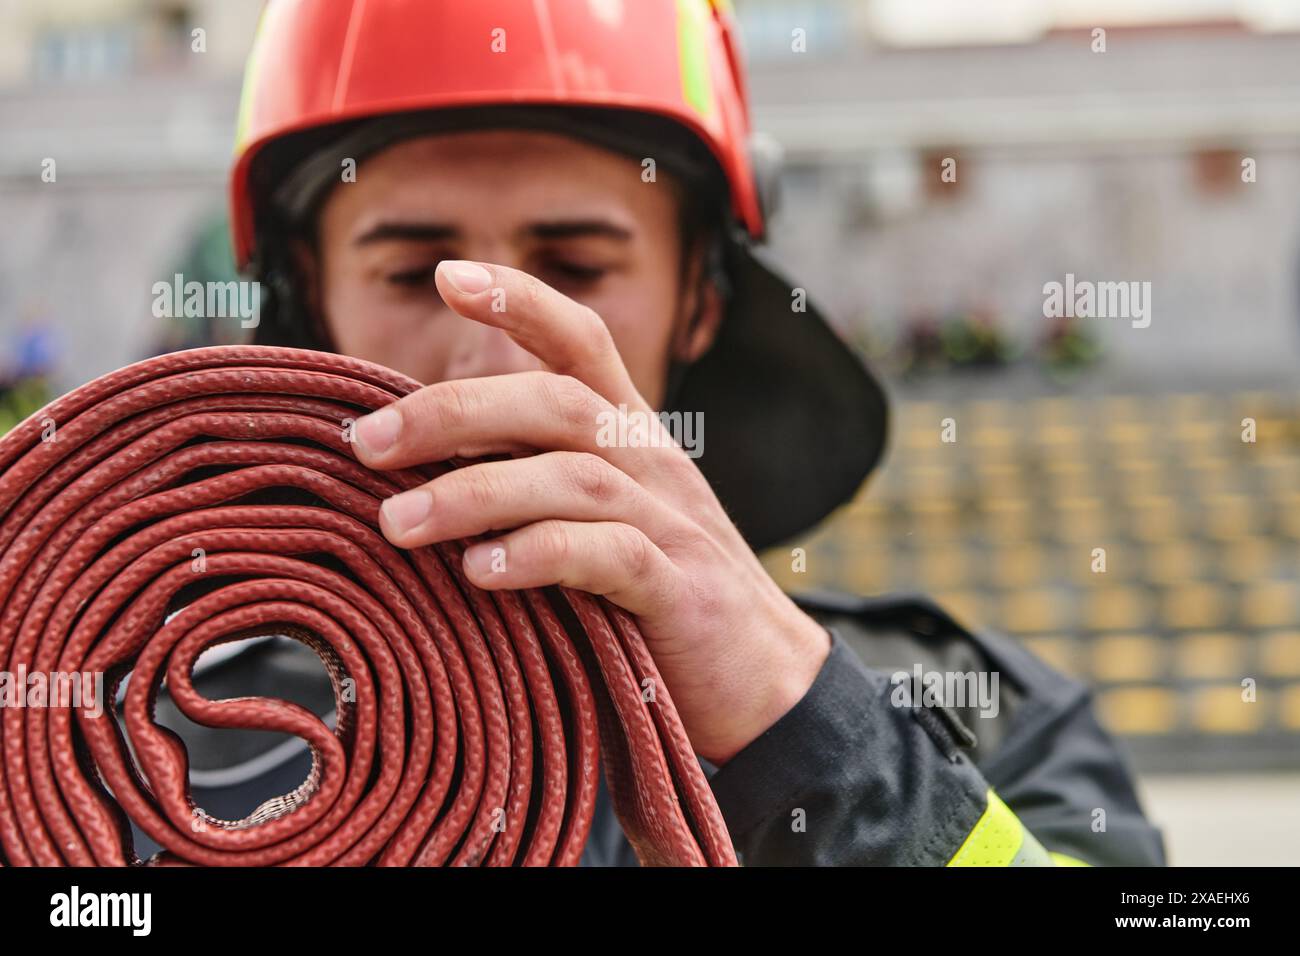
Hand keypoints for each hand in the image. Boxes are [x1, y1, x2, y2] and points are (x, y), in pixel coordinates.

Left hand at [351, 260, 830, 764]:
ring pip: (571, 476)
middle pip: (556, 402)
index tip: (450, 275)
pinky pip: (609, 555)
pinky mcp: (681, 593)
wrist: (769, 681)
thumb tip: (416, 481)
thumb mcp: (606, 526)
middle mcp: (654, 466)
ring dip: (474, 494)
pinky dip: (539, 554)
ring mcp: (673, 526)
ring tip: (397, 524)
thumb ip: (537, 491)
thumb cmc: (660, 603)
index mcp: (632, 440)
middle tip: (367, 442)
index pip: (582, 343)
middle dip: (454, 412)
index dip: (521, 300)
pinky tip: (481, 572)